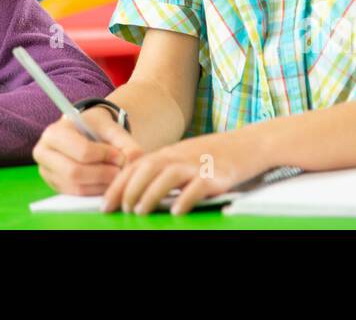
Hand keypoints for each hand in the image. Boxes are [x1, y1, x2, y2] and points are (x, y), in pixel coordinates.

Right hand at [32, 106, 141, 195]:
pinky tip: (107, 184)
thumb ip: (126, 142)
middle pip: (75, 172)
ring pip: (76, 187)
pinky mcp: (54, 185)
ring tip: (116, 177)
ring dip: (101, 186)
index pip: (81, 151)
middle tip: (120, 172)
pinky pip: (76, 195)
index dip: (105, 156)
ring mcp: (47, 172)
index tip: (120, 155)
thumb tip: (136, 159)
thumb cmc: (96, 127)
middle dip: (103, 174)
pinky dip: (95, 192)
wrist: (84, 130)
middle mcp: (44, 152)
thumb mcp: (111, 128)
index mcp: (54, 132)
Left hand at [102, 130, 259, 215]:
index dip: (118, 185)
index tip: (105, 204)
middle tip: (119, 209)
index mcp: (168, 153)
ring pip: (167, 176)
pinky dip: (185, 199)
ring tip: (139, 211)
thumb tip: (136, 191)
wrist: (249, 144)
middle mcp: (179, 156)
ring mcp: (197, 165)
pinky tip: (175, 211)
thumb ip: (162, 170)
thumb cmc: (213, 155)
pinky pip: (197, 187)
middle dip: (129, 189)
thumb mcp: (183, 157)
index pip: (135, 167)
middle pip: (147, 169)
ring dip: (150, 194)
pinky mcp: (215, 176)